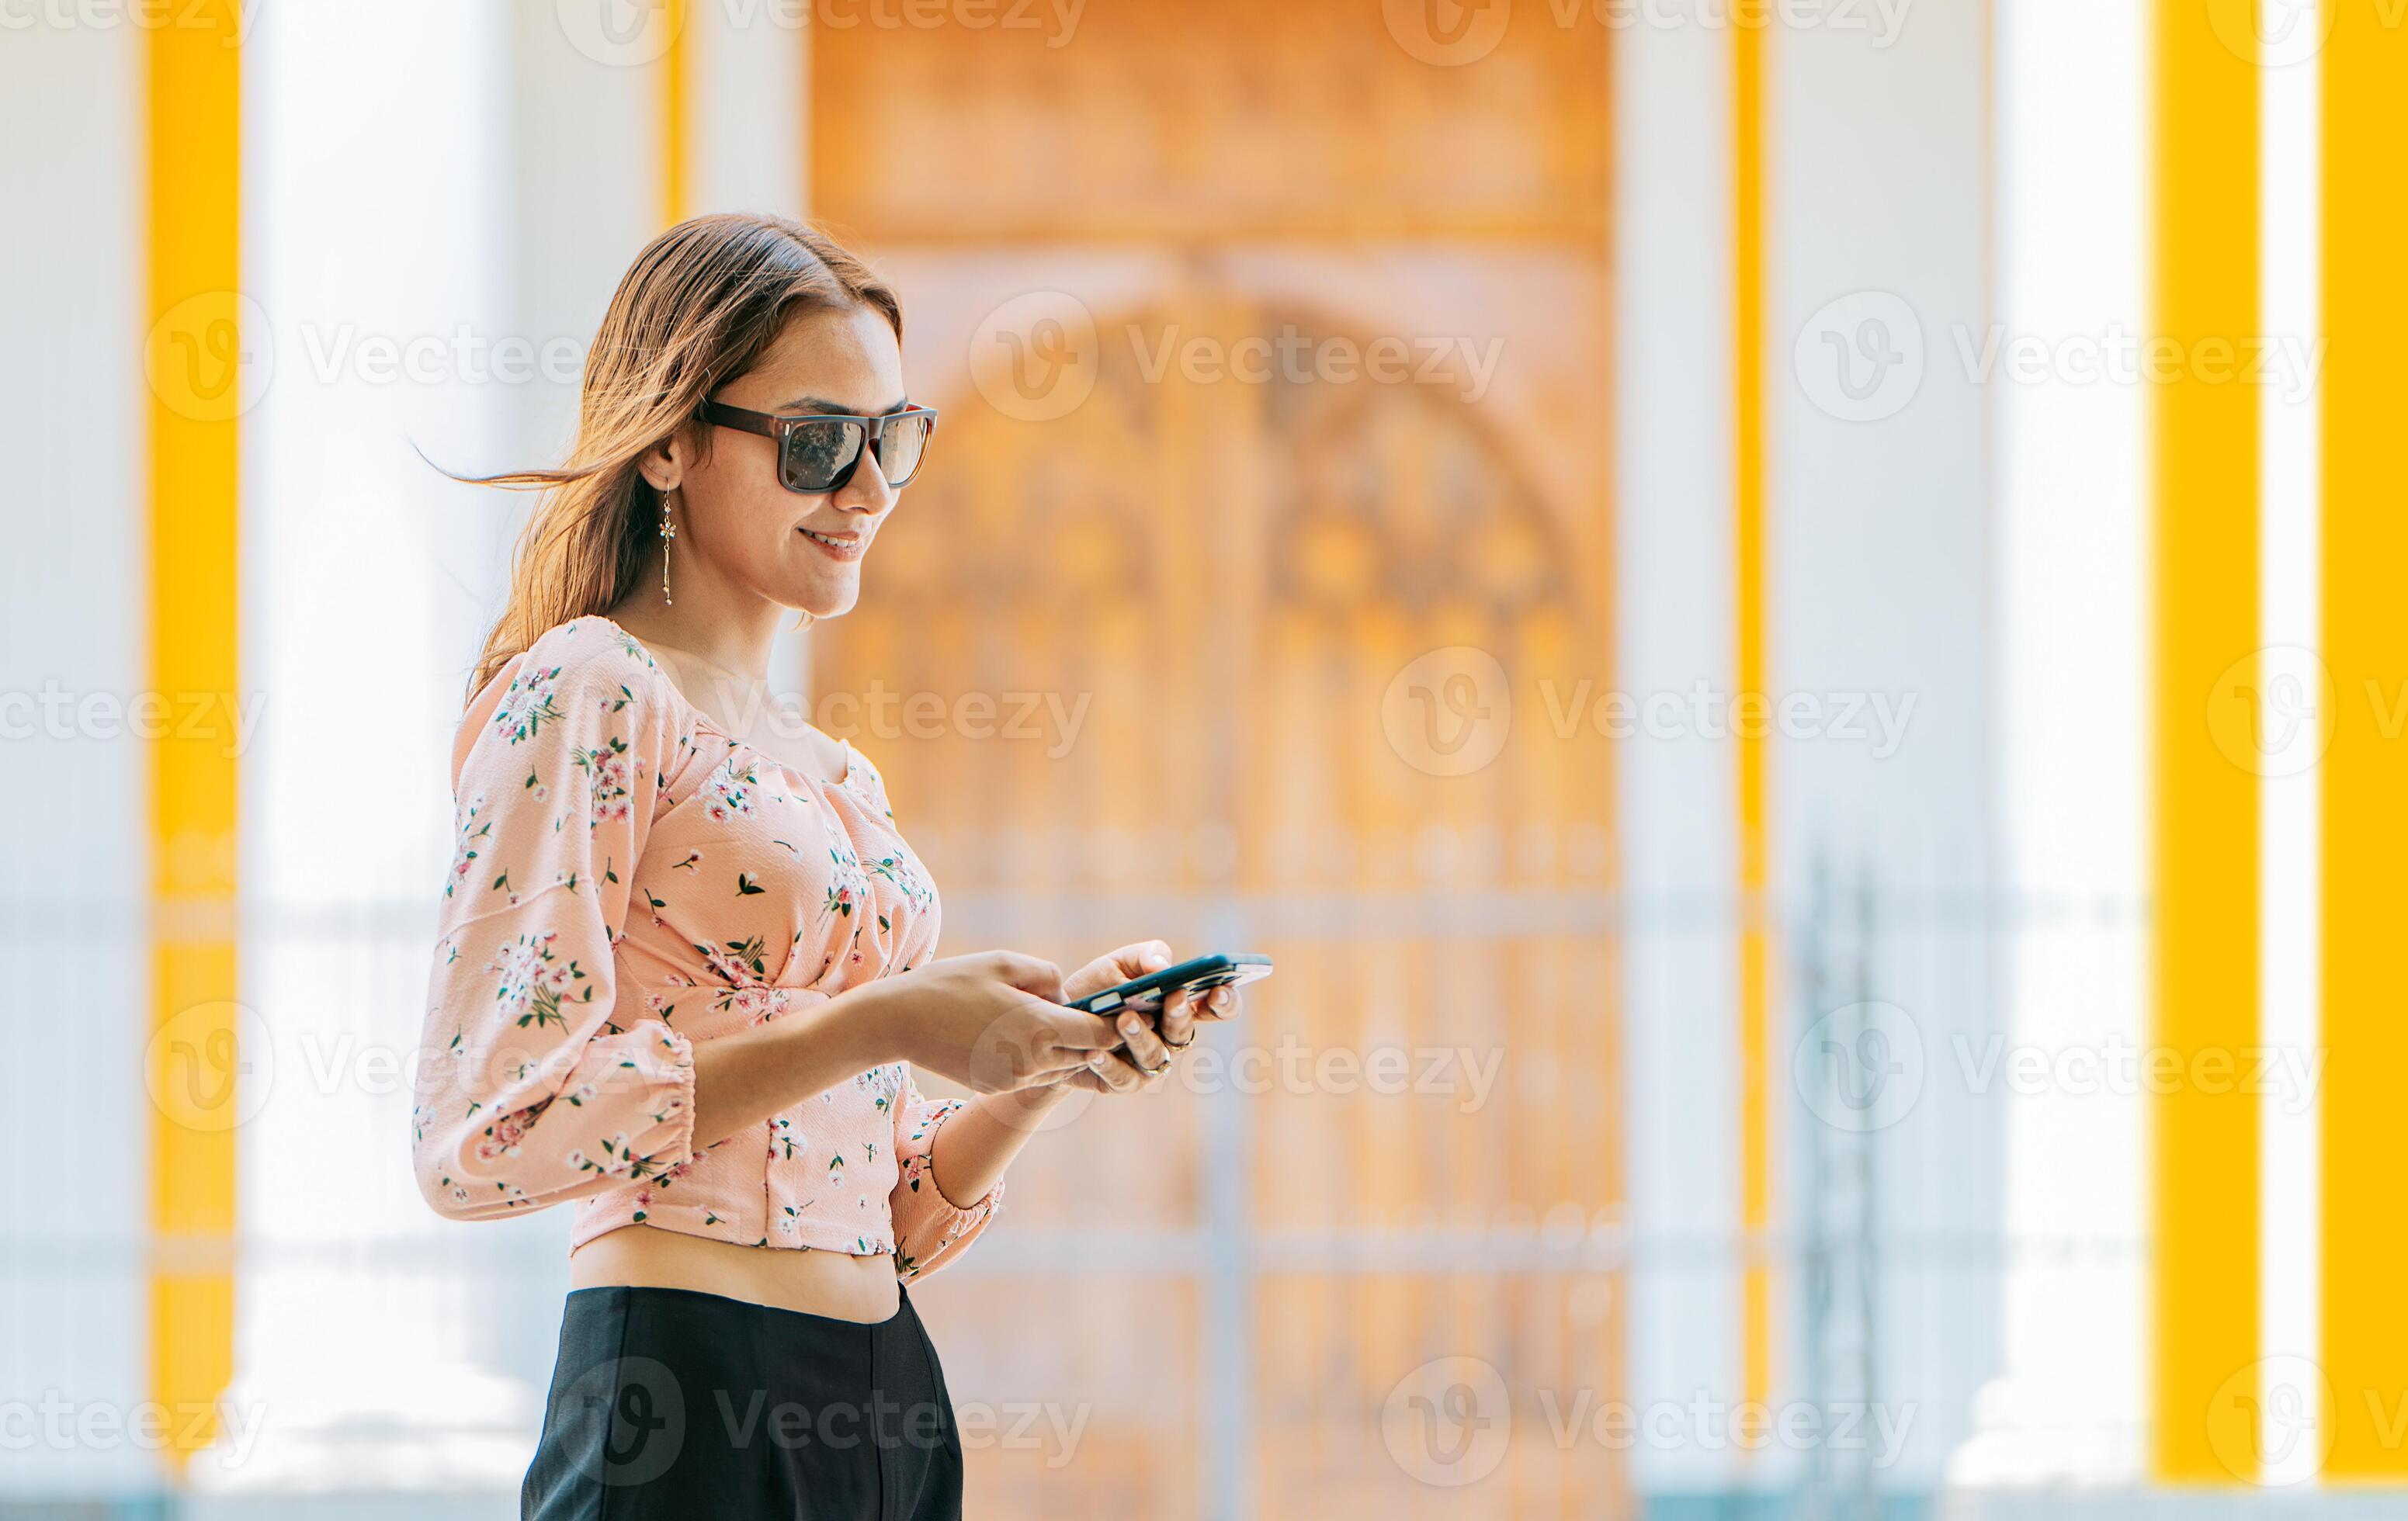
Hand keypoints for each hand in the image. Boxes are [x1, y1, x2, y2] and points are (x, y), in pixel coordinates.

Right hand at [862, 951, 1119, 1093]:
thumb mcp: (1004, 963)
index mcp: (1040, 1028)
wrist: (899, 1022)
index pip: (1100, 1035)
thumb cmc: (950, 983)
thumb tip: (1065, 995)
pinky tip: (1020, 1035)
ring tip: (1051, 1020)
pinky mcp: (995, 1088)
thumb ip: (1046, 975)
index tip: (1114, 1006)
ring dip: (1064, 1049)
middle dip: (1090, 1036)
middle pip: (1086, 1056)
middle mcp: (1032, 1062)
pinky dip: (1038, 1060)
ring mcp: (1013, 1080)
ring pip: (1061, 1070)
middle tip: (1088, 1012)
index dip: (1111, 1022)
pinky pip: (1033, 1076)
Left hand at [1056, 940, 1243, 1094]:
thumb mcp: (1117, 963)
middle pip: (1186, 1031)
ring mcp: (1150, 1063)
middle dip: (1181, 1014)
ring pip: (1156, 1055)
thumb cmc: (1095, 991)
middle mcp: (1170, 1037)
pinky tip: (1095, 1052)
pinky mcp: (1124, 1082)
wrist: (1055, 1022)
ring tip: (1124, 1019)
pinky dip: (1109, 1064)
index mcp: (1178, 1006)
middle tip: (1174, 997)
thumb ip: (1144, 957)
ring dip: (1141, 1036)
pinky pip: (1123, 1078)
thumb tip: (1163, 966)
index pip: (1216, 1008)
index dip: (1225, 1001)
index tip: (1220, 989)